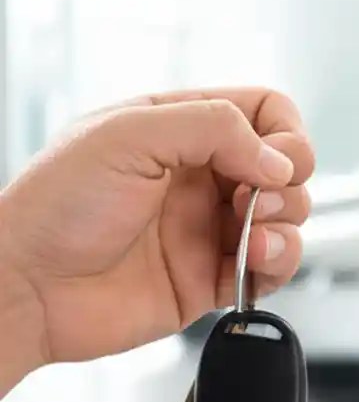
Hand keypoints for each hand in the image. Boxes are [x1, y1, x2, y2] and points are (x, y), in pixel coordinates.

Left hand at [0, 88, 313, 392]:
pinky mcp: (213, 278)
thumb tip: (278, 162)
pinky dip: (278, 265)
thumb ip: (213, 129)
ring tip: (253, 239)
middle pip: (287, 167)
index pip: (265, 112)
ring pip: (287, 218)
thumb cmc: (53, 207)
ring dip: (286, 226)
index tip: (272, 160)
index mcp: (179, 128)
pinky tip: (253, 263)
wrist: (28, 288)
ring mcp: (207, 228)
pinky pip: (272, 269)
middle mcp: (200, 176)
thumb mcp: (127, 136)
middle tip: (256, 200)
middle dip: (288, 184)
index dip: (284, 134)